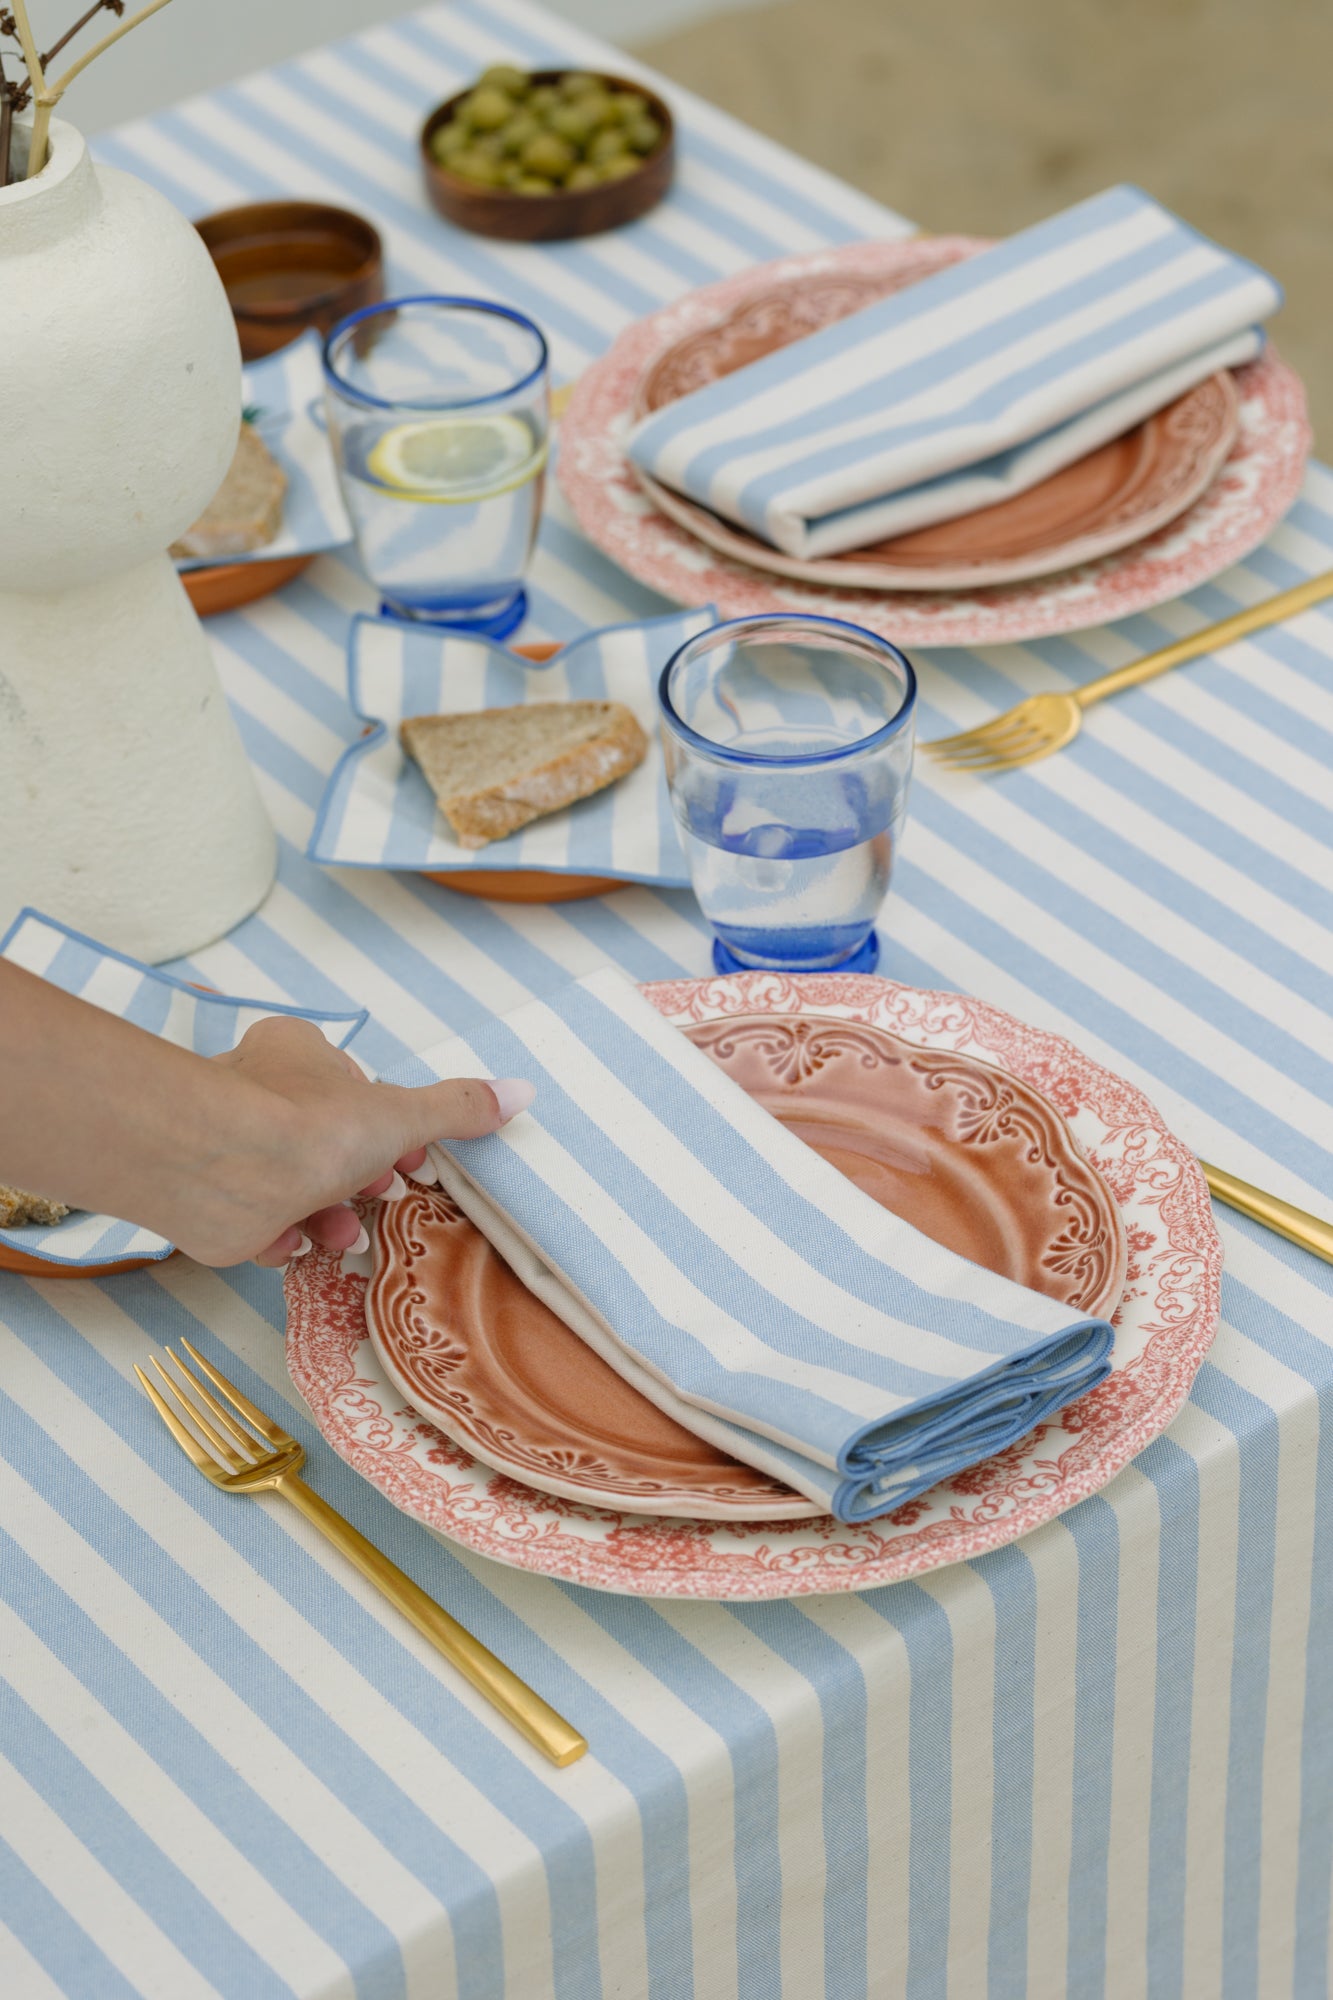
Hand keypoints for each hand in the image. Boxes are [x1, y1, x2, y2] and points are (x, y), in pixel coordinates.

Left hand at [193, 1015, 533, 1268]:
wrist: (220, 1169)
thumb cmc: (308, 1125)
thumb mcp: (400, 1116)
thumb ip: (456, 1109)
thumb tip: (522, 1092)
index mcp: (296, 1052)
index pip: (349, 1085)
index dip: (386, 1126)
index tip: (410, 1162)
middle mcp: (255, 1089)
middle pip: (323, 1139)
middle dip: (358, 1179)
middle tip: (379, 1199)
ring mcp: (229, 1144)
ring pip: (291, 1184)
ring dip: (327, 1215)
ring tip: (341, 1234)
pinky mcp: (209, 1195)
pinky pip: (255, 1219)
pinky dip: (279, 1237)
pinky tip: (293, 1243)